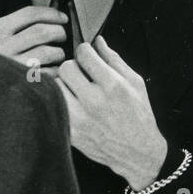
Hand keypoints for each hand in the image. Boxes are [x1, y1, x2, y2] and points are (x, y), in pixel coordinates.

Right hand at [0, 5, 67, 71]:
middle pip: (43, 31)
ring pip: (49, 52)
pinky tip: (50, 73)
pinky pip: (50, 73)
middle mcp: (1, 48)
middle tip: (61, 38)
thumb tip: (53, 16)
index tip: (63, 18)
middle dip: (59, 33)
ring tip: (56, 57)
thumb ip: (15, 28)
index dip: (51, 14)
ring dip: (59, 53)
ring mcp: (12, 67)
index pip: (29, 14)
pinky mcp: (24, 85)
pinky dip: (55, 71)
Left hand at [57, 36, 167, 189]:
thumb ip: (114, 59)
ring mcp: (80, 118)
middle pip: (65, 68)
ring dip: (63, 85)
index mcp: (112, 85)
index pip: (83, 53)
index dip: (84, 51)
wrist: (137, 152)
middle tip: (81, 75)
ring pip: (55, 86)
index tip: (87, 56)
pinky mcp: (71, 132)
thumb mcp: (135, 82)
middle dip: (73, 67)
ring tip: (75, 90)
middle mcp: (94, 101)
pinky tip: (71, 104)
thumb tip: (98, 41)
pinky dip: (59, 102)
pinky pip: (54, 106)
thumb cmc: (138, 115)